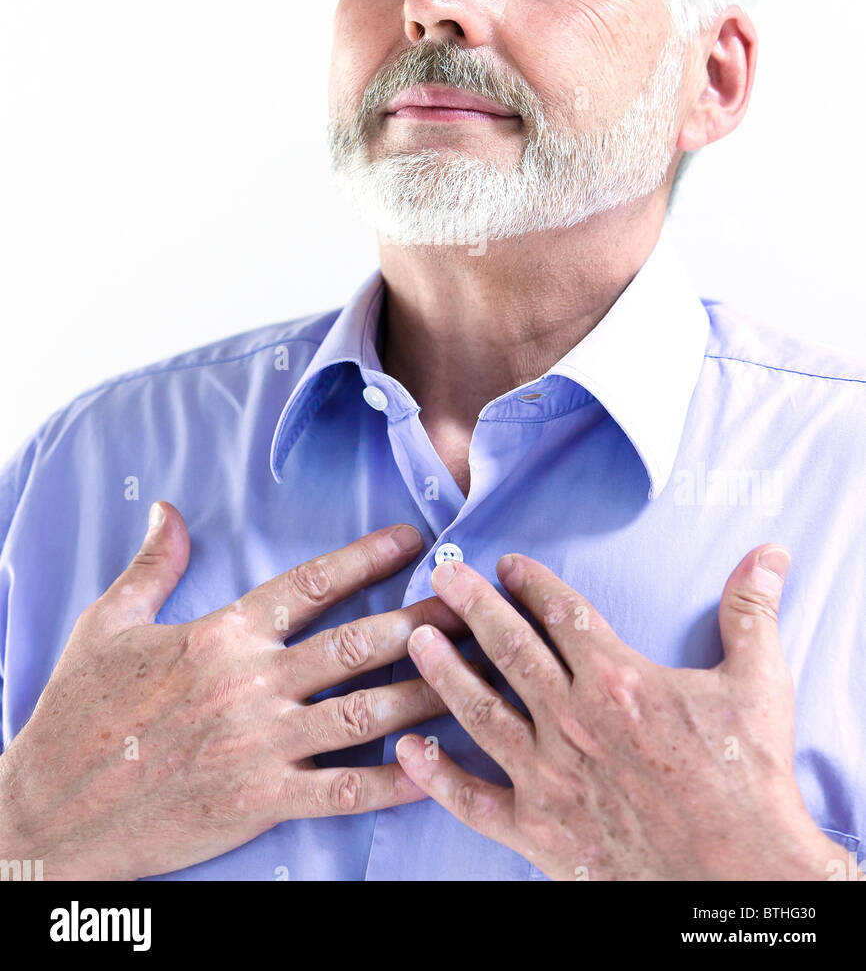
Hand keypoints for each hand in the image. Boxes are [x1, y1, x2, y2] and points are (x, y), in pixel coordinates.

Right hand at [0, 501, 459, 880]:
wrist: (52, 810)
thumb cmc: (79, 712)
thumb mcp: (108, 623)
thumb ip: (153, 564)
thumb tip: (167, 508)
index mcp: (222, 634)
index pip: (311, 584)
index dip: (367, 557)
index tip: (414, 538)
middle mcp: (250, 683)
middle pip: (357, 644)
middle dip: (422, 622)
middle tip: (473, 606)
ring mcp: (259, 744)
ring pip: (364, 712)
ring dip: (426, 693)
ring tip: (476, 677)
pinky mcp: (259, 801)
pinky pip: (341, 791)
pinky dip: (392, 782)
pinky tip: (435, 769)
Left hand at [395, 544, 849, 880]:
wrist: (741, 876)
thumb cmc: (748, 782)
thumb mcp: (759, 684)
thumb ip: (751, 611)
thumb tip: (768, 554)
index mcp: (616, 680)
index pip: (562, 616)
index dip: (532, 584)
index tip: (507, 564)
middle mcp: (571, 721)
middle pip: (509, 649)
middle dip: (471, 607)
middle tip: (442, 577)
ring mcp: (549, 776)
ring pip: (480, 712)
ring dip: (443, 673)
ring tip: (414, 638)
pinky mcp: (540, 830)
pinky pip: (476, 802)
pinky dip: (438, 777)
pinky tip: (408, 751)